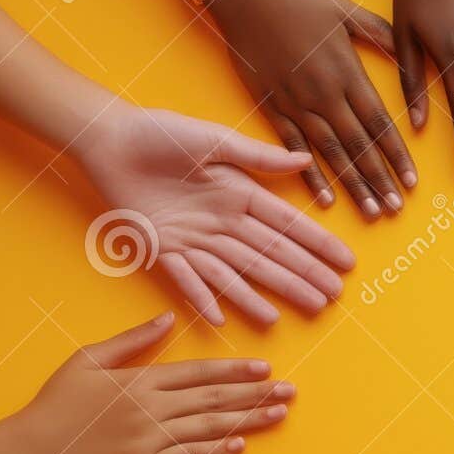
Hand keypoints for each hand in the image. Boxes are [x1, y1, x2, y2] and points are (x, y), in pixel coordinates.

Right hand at [7, 313, 293, 453]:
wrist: (31, 449)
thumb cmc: (57, 402)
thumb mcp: (88, 358)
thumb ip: (133, 341)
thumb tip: (168, 317)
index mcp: (140, 380)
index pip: (199, 373)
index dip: (235, 371)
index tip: (265, 368)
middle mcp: (149, 409)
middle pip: (213, 400)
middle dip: (254, 395)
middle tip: (289, 391)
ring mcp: (146, 441)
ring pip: (207, 429)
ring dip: (246, 421)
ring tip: (277, 414)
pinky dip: (215, 452)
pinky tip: (241, 445)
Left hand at [74, 104, 355, 326]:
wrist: (108, 139)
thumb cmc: (159, 133)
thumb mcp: (213, 139)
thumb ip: (257, 157)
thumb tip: (305, 160)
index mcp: (239, 194)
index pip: (286, 226)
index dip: (316, 245)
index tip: (345, 263)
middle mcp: (222, 222)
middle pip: (267, 256)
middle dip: (299, 277)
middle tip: (330, 298)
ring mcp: (194, 240)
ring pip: (233, 274)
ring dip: (257, 296)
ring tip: (283, 317)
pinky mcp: (161, 251)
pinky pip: (185, 280)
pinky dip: (201, 299)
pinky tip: (220, 320)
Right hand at [205, 0, 413, 216]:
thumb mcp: (346, 9)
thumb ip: (380, 35)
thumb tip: (411, 53)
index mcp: (346, 72)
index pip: (379, 122)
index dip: (397, 154)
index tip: (413, 181)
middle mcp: (324, 94)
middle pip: (359, 145)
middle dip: (380, 179)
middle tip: (398, 208)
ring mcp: (296, 104)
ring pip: (331, 153)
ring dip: (353, 185)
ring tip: (372, 212)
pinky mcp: (271, 108)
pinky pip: (294, 149)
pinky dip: (310, 175)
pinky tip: (327, 199)